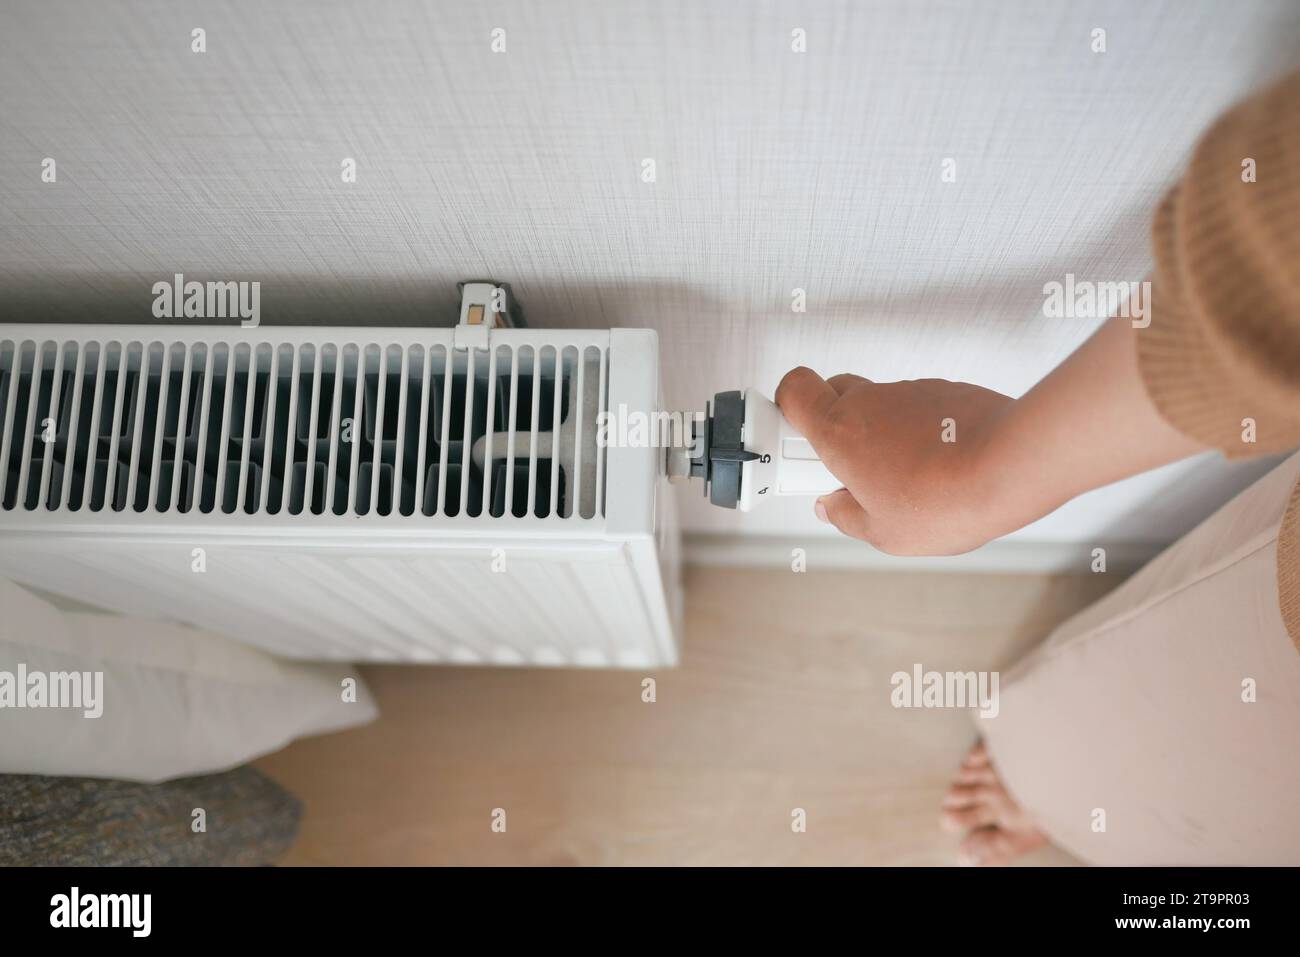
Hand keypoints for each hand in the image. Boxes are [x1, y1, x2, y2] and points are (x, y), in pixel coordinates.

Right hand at [775, 367, 1016, 554]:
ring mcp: (909, 392)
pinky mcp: (946, 390)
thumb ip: (845, 516)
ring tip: (906, 477)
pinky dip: (918, 431)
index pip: (793, 390)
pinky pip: (917, 408)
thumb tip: (831, 507)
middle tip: (845, 465)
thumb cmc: (945, 500)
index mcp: (839, 432)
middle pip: (833, 393)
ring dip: (880, 432)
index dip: (786, 409)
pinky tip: (939, 465)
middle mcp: (870, 402)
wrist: (1011, 467)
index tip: (792, 441)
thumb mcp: (882, 532)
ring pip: (879, 403)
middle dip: (831, 423)